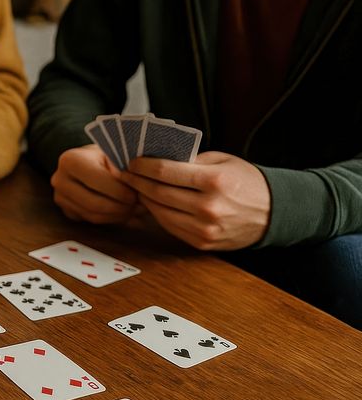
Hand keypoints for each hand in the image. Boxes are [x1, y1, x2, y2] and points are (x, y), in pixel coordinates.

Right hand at [51, 144, 139, 223]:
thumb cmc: (105, 155)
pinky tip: (126, 214)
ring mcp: (60, 197)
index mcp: (70, 160)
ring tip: (135, 211)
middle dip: (120, 208)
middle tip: (139, 207)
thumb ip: (121, 168)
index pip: (97, 181)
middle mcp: (59, 180)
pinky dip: (112, 219)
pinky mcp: (66, 211)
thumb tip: (133, 187)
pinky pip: (91, 220)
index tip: (137, 194)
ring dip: (118, 216)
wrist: (88, 161)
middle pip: (94, 203)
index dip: (119, 190)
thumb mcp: (113, 154)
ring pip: (94, 216)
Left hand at [121, 152, 270, 249]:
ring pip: (160, 212)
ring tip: (135, 188)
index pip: (165, 171)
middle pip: (158, 192)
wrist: (274, 213)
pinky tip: (151, 203)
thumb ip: (190, 160)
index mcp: (214, 181)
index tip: (132, 161)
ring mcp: (204, 228)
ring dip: (143, 199)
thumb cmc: (246, 182)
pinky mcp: (202, 242)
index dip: (143, 166)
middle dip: (137, 181)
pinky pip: (170, 227)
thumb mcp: (222, 161)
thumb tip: (156, 157)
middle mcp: (208, 207)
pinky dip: (157, 214)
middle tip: (126, 174)